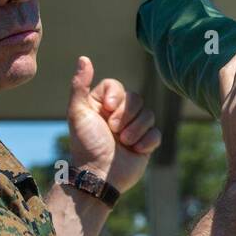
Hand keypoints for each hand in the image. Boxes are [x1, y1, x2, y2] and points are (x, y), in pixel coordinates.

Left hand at [67, 55, 160, 193]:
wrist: (99, 176)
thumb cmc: (86, 145)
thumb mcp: (78, 113)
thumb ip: (80, 86)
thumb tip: (84, 58)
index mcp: (102, 104)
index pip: (118, 86)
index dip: (116, 97)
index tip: (107, 111)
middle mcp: (119, 114)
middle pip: (136, 99)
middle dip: (126, 117)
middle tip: (113, 132)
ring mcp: (134, 128)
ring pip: (149, 115)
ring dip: (135, 131)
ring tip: (123, 144)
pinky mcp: (146, 143)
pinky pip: (157, 133)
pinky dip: (146, 142)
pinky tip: (135, 151)